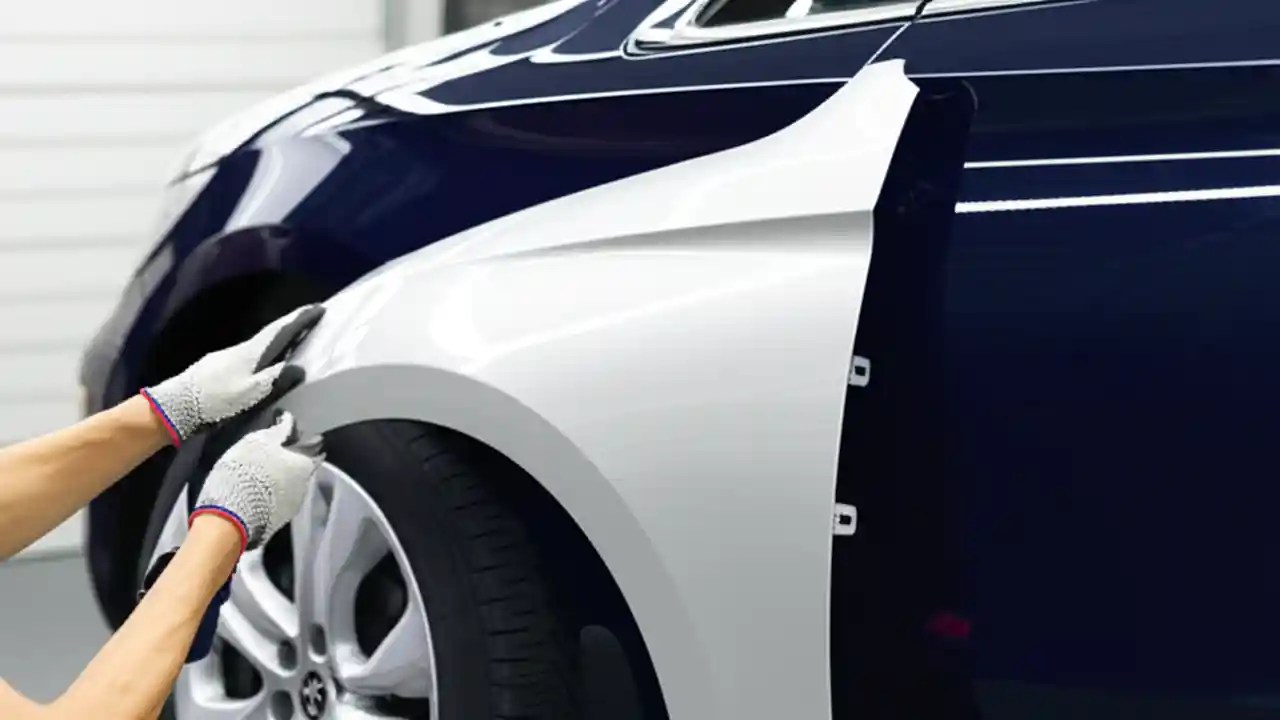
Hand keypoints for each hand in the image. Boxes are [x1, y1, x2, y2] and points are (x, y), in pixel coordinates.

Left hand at [141, 304, 323, 443]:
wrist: (173, 407)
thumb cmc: (215, 400)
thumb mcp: (250, 394)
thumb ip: (276, 380)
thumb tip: (299, 368)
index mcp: (252, 353)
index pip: (281, 330)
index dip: (300, 319)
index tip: (318, 307)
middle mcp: (240, 350)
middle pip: (271, 335)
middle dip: (292, 328)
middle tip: (312, 323)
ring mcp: (226, 358)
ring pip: (259, 347)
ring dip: (278, 343)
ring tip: (294, 345)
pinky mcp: (216, 369)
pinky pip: (249, 357)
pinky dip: (264, 355)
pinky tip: (265, 365)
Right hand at [190, 410, 323, 550]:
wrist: (228, 520)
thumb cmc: (245, 473)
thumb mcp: (257, 442)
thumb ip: (277, 431)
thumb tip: (289, 420)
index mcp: (304, 464)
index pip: (314, 445)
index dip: (302, 437)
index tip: (288, 434)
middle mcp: (305, 486)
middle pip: (303, 467)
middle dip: (291, 460)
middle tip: (271, 453)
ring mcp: (293, 506)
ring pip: (291, 485)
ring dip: (281, 478)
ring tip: (260, 473)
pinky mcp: (278, 522)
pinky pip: (278, 501)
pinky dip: (271, 493)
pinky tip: (255, 491)